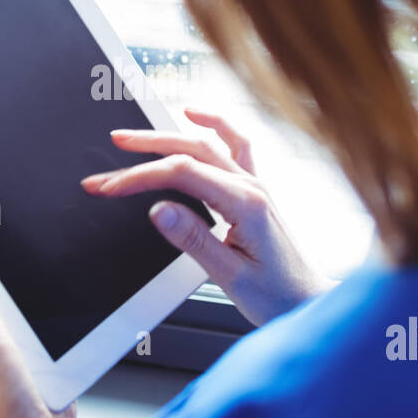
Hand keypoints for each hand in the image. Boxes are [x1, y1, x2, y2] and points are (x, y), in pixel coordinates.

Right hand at [81, 107, 333, 326]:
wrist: (308, 302)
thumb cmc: (277, 295)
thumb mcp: (230, 276)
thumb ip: (194, 240)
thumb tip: (158, 209)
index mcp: (245, 204)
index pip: (181, 174)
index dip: (140, 176)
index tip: (109, 187)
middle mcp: (252, 186)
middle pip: (191, 150)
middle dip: (145, 149)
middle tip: (109, 155)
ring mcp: (255, 185)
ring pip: (207, 143)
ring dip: (168, 133)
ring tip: (134, 137)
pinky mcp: (255, 191)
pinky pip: (235, 144)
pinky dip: (214, 124)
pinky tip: (194, 114)